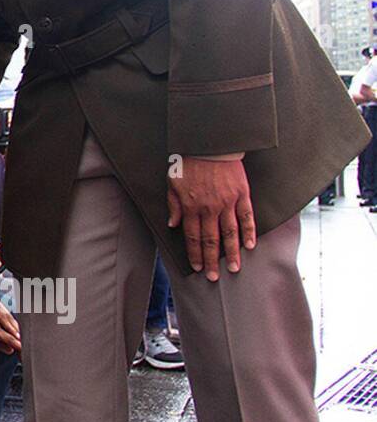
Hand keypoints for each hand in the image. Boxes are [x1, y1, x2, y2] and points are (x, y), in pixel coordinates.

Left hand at [0, 260, 20, 351]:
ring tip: (19, 332)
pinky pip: (1, 307)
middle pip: (6, 315)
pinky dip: (7, 315)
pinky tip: (8, 319)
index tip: (17, 336)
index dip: (8, 326)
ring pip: (5, 311)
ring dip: (12, 322)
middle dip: (14, 327)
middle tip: (23, 339)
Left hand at [167, 157, 255, 280]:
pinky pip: (246, 217)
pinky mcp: (242, 195)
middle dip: (211, 260)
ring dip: (231, 252)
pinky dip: (249, 233)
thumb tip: (173, 224)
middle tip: (215, 277)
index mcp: (191, 206)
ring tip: (233, 268)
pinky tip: (249, 246)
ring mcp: (227, 202)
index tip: (197, 268)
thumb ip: (173, 205)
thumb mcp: (172, 182)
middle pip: (210, 240)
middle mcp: (209, 208)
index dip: (194, 254)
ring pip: (230, 233)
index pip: (192, 236)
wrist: (209, 144)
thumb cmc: (188, 162)